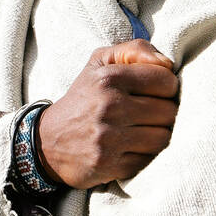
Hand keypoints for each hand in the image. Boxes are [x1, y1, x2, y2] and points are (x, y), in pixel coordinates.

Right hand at [36, 39, 178, 189]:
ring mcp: (109, 138)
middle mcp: (109, 106)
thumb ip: (135, 50)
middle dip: (164, 113)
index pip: (166, 81)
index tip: (155, 92)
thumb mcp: (100, 63)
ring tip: (143, 130)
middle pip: (169, 111)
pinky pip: (149, 160)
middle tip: (149, 114)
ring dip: (158, 135)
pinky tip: (131, 147)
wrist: (47, 140)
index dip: (167, 87)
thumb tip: (168, 64)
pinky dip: (144, 155)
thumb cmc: (84, 97)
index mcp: (109, 78)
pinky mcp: (109, 164)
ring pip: (163, 138)